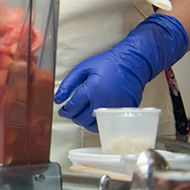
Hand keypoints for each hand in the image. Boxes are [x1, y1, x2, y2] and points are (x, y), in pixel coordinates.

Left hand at [54, 13, 188, 131]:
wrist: (131, 64)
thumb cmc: (107, 64)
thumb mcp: (83, 69)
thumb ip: (68, 84)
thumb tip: (58, 99)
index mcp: (91, 91)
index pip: (72, 108)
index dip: (64, 111)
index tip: (62, 110)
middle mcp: (103, 103)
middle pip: (81, 119)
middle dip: (72, 116)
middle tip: (70, 111)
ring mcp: (113, 110)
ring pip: (93, 125)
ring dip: (83, 122)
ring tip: (81, 113)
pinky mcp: (122, 113)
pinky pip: (106, 125)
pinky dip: (97, 124)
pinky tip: (93, 116)